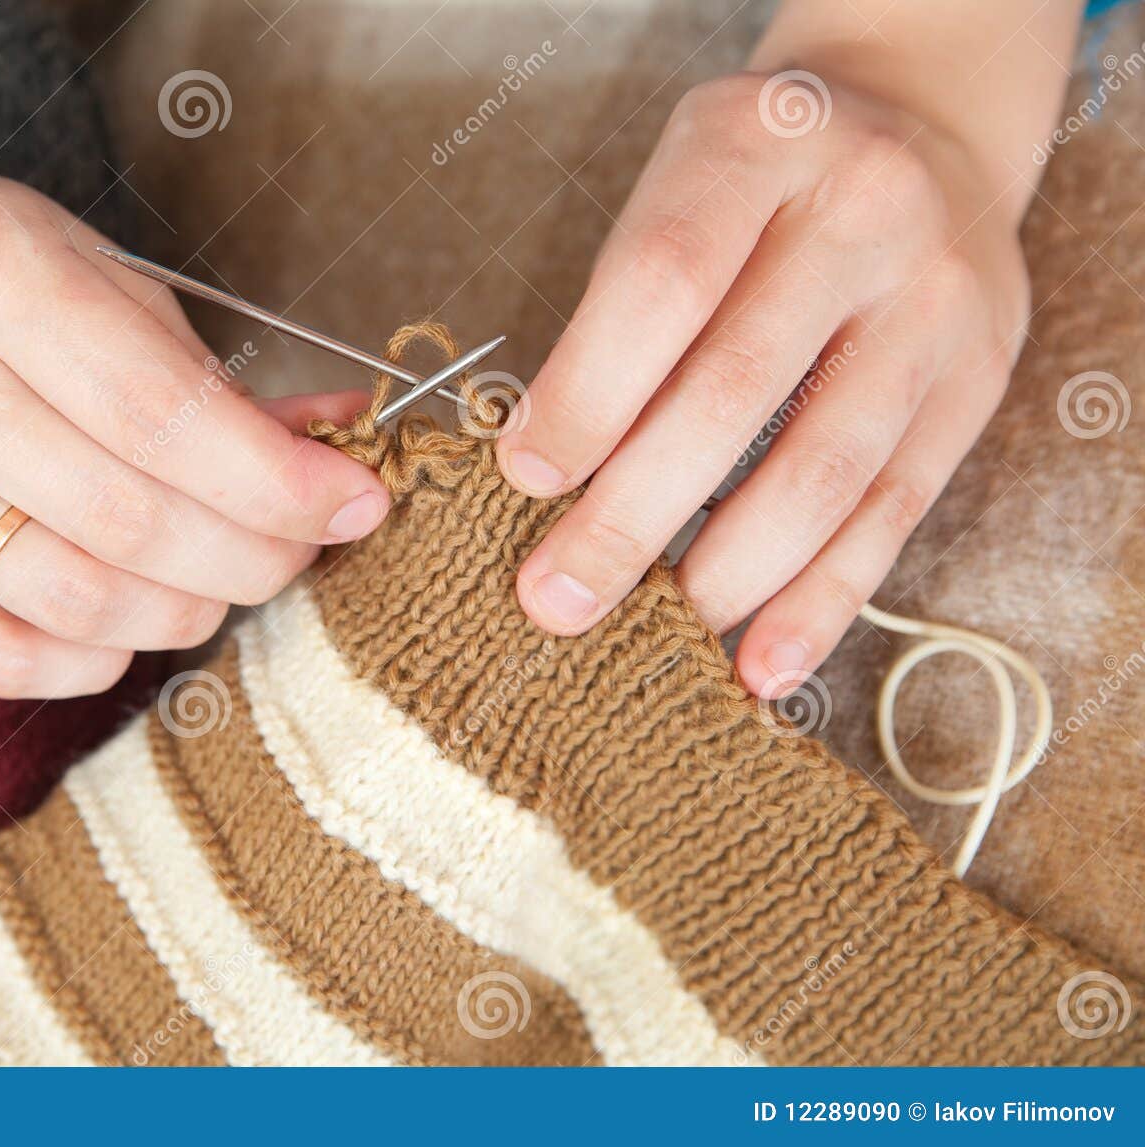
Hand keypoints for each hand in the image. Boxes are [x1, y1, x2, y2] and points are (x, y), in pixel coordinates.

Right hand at [0, 168, 388, 698]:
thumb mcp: (97, 273)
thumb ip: (212, 375)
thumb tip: (334, 455)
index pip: (163, 414)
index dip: (278, 482)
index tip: (356, 504)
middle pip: (126, 520)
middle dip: (251, 556)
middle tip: (298, 550)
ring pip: (69, 599)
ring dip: (184, 611)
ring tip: (222, 582)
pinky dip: (94, 658)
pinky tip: (134, 620)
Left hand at [498, 71, 1031, 694]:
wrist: (921, 129)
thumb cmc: (754, 184)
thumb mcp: (677, 183)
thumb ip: (622, 308)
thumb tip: (544, 477)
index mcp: (762, 142)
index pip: (663, 281)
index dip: (586, 393)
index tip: (522, 478)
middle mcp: (866, 211)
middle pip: (735, 389)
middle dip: (631, 514)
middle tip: (554, 598)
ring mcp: (937, 300)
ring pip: (823, 469)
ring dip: (726, 576)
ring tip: (648, 634)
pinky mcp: (977, 383)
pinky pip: (893, 513)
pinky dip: (821, 601)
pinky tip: (762, 664)